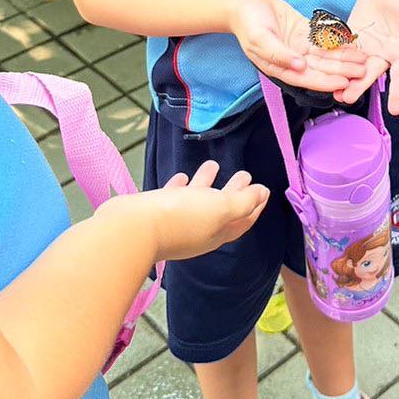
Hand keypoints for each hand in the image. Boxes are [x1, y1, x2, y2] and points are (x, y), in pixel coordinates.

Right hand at [147, 161, 268, 259]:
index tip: (264, 190)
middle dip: (235, 192)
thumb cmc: (181, 218)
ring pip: (197, 202)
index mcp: (217, 233)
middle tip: (244, 174)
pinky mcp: (157, 215)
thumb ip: (243, 201)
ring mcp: (176, 224)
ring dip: (207, 185)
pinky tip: (181, 176)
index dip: (255, 206)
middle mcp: (198, 231)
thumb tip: (263, 193)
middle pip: (222, 210)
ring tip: (213, 165)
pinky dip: (181, 187)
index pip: (243, 220)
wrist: (134, 229)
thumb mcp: (220, 208)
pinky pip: (174, 199)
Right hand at [229, 0, 366, 93]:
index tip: (343, 82)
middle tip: (362, 72)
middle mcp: (293, 60)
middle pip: (321, 69)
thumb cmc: (248, 22)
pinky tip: (353, 44)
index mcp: (280, 67)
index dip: (325, 81)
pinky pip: (324, 41)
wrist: (243, 5)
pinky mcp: (305, 34)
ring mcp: (300, 47)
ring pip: (326, 56)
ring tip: (364, 59)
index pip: (306, 78)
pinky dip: (338, 43)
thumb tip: (299, 67)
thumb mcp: (259, 38)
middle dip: (342, 71)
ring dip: (344, 58)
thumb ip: (278, 54)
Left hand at [334, 0, 398, 114]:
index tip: (395, 110)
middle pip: (370, 74)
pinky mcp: (351, 39)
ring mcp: (365, 49)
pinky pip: (341, 50)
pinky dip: (332, 59)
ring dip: (343, 79)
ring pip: (353, 67)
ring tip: (332, 91)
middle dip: (359, 86)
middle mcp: (381, 56)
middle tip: (348, 98)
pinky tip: (321, 67)